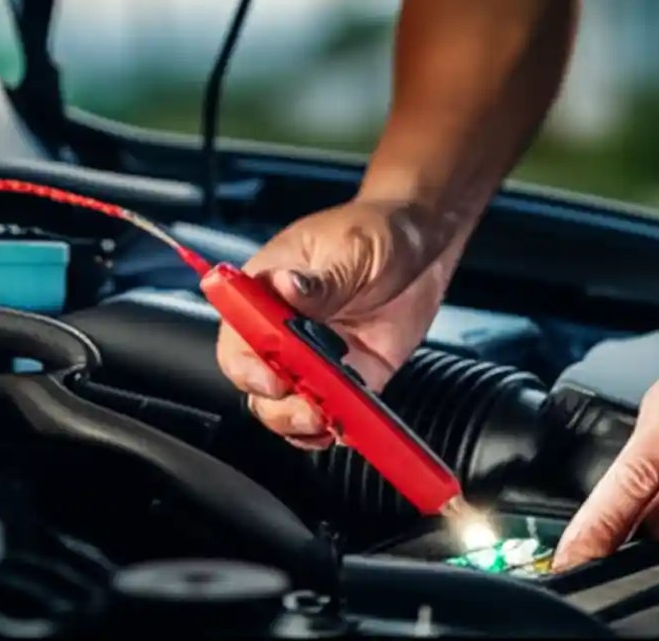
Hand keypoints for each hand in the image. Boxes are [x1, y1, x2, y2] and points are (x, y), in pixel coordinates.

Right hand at [215, 199, 455, 449]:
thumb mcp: (350, 247)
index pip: (237, 338)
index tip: (273, 378)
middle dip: (277, 405)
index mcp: (266, 291)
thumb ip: (321, 279)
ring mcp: (315, 358)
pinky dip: (338, 427)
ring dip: (304, 423)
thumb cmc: (375, 230)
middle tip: (311, 406)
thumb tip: (287, 287)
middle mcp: (282, 330)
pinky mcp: (351, 377)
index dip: (247, 366)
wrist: (422, 242)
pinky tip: (352, 425)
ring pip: (288, 407)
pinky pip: (333, 413)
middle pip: (257, 384)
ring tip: (331, 418)